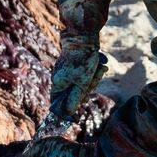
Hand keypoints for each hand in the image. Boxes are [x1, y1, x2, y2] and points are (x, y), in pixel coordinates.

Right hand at [39, 0, 107, 135]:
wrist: (84, 38)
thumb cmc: (82, 61)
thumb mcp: (82, 83)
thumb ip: (75, 99)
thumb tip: (68, 112)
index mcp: (58, 83)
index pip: (57, 103)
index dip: (66, 112)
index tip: (76, 119)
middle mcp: (60, 78)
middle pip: (73, 95)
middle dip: (86, 90)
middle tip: (93, 80)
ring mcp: (67, 71)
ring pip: (81, 85)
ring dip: (93, 79)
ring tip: (98, 69)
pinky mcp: (74, 66)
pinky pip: (84, 76)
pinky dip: (92, 73)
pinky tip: (98, 66)